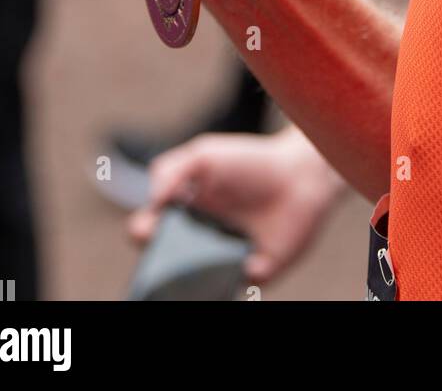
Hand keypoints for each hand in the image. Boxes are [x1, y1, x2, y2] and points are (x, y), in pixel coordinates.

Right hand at [128, 127, 344, 283]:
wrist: (300, 173)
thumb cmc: (250, 161)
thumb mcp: (205, 154)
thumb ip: (171, 169)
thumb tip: (152, 200)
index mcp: (183, 212)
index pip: (150, 229)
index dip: (142, 231)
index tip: (145, 227)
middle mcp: (199, 240)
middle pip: (166, 262)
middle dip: (157, 264)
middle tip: (165, 251)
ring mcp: (224, 259)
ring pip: (197, 283)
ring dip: (193, 280)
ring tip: (200, 260)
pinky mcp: (254, 273)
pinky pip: (236, 286)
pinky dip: (235, 279)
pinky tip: (244, 259)